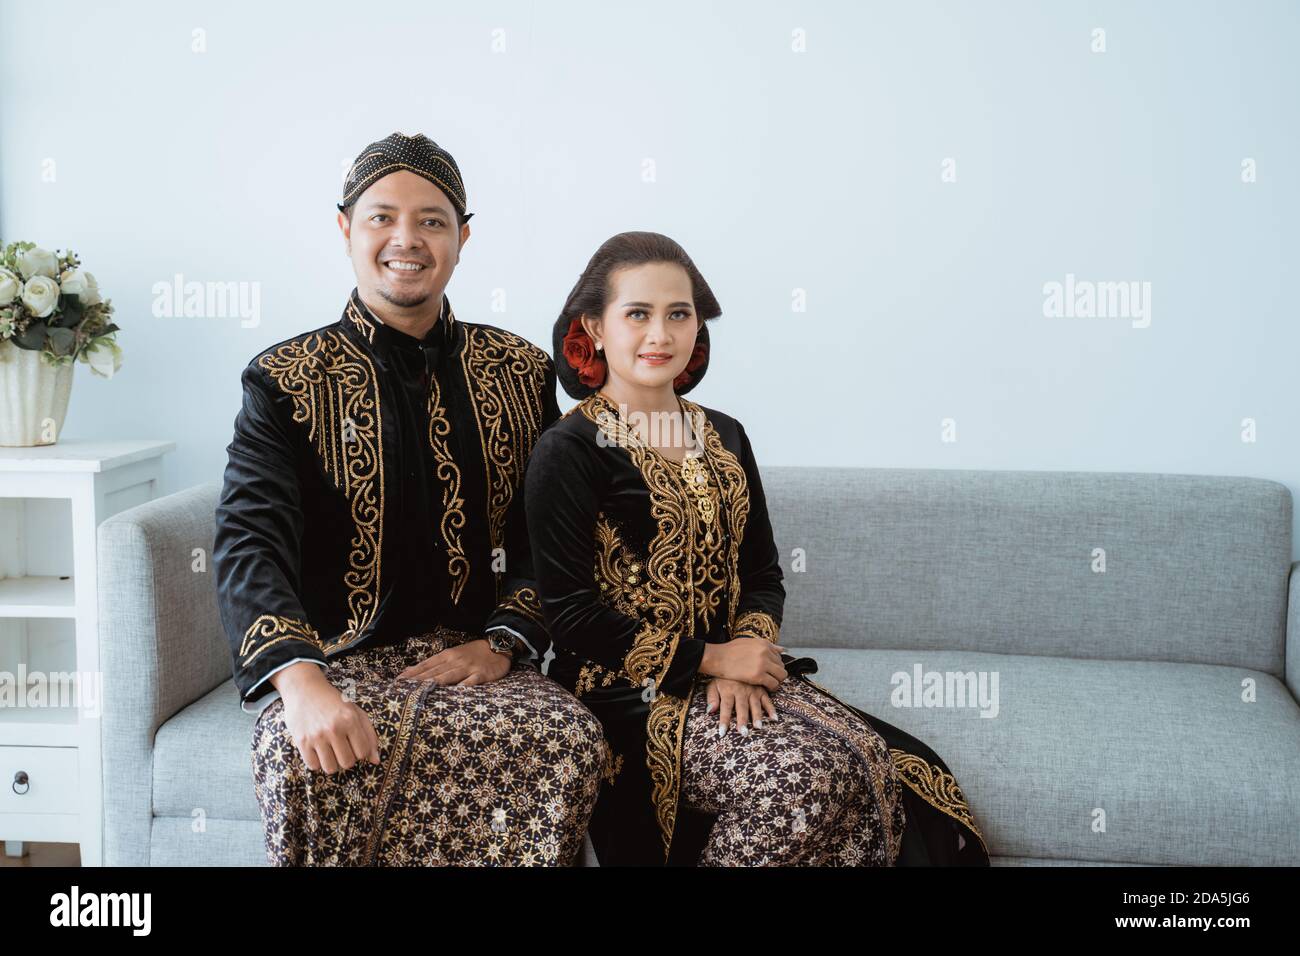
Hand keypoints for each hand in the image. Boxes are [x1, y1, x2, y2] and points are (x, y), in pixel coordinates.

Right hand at [272, 664, 380, 774]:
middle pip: (347, 763)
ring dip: (332, 763)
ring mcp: (317, 736)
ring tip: (330, 751)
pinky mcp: (302, 741)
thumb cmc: (334, 702)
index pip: (363, 752)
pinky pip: (313, 766)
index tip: (354, 745)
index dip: (360, 752)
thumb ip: (369, 735)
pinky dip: (316, 762)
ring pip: (331, 768)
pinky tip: (317, 750)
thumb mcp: (356, 712)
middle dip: (347, 758)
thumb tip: (376, 761)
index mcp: (350, 719)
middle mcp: (334, 728)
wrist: (305, 689)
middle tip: (341, 747)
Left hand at [396, 638, 510, 686]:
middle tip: (404, 688)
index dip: (413, 673)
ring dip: (435, 682)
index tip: (398, 681)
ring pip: (449, 676)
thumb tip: (409, 670)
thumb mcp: (451, 655)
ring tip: (423, 690)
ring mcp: (468, 667)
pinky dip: (464, 685)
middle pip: (434, 672)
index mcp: (447, 656)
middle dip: (419, 680)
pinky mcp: (481, 674)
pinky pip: (471, 681)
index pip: (426, 665)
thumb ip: (432, 664)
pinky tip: (456, 691)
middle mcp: (455, 661)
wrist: (498, 645)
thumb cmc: (473, 653)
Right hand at [700, 637, 786, 689]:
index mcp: (764, 643)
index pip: (779, 656)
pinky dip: (772, 687)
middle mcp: (765, 652)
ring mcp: (762, 664)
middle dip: (777, 673)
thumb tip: (783, 649)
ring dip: (776, 681)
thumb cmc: (729, 651)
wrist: (717, 658)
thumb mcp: (749, 642)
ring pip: (781, 676)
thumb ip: (766, 646)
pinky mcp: (758, 675)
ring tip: (769, 683)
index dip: (774, 665)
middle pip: (782, 666)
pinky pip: (773, 684)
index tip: (769, 670)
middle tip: (770, 678)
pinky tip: (766, 687)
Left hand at [707, 678, 776, 736]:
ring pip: (755, 705)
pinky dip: (771, 709)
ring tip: (758, 727)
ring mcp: (752, 690)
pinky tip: (774, 718)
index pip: (725, 707)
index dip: (724, 720)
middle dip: (742, 720)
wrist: (734, 660)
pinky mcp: (761, 689)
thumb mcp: (713, 685)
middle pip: (741, 708)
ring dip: (757, 716)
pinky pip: (767, 699)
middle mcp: (741, 691)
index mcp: (728, 691)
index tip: (722, 732)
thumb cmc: (722, 678)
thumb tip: (710, 711)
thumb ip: (712, 698)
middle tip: (743, 732)